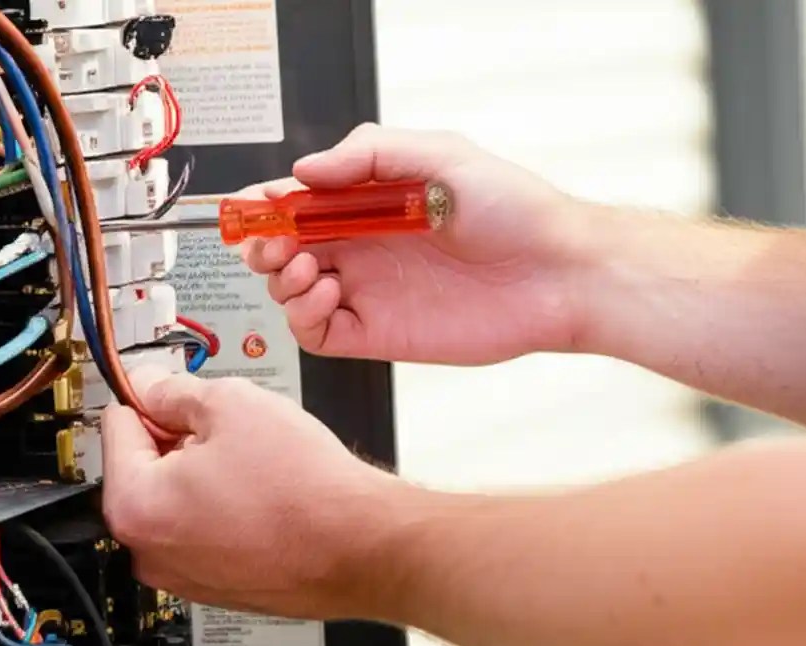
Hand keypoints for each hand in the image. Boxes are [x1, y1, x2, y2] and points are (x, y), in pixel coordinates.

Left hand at [101, 368, 405, 618]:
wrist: (361, 547)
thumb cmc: (303, 489)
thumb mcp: (232, 405)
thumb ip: (176, 390)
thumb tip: (151, 386)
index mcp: (135, 505)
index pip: (116, 425)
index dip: (149, 396)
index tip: (173, 389)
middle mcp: (148, 550)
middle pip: (144, 467)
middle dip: (179, 440)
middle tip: (230, 428)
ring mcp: (183, 575)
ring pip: (178, 500)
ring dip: (205, 474)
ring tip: (255, 465)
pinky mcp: (219, 586)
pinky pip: (205, 532)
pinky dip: (226, 509)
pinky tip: (265, 496)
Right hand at [241, 123, 585, 364]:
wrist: (556, 273)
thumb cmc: (513, 208)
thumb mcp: (440, 154)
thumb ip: (366, 155)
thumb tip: (303, 171)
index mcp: (370, 201)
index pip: (299, 201)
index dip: (265, 202)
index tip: (249, 203)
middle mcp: (363, 246)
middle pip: (283, 248)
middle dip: (262, 243)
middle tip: (272, 240)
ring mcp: (368, 291)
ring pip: (291, 290)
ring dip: (281, 278)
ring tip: (308, 263)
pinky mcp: (378, 333)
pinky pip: (318, 332)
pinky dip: (305, 314)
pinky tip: (331, 291)